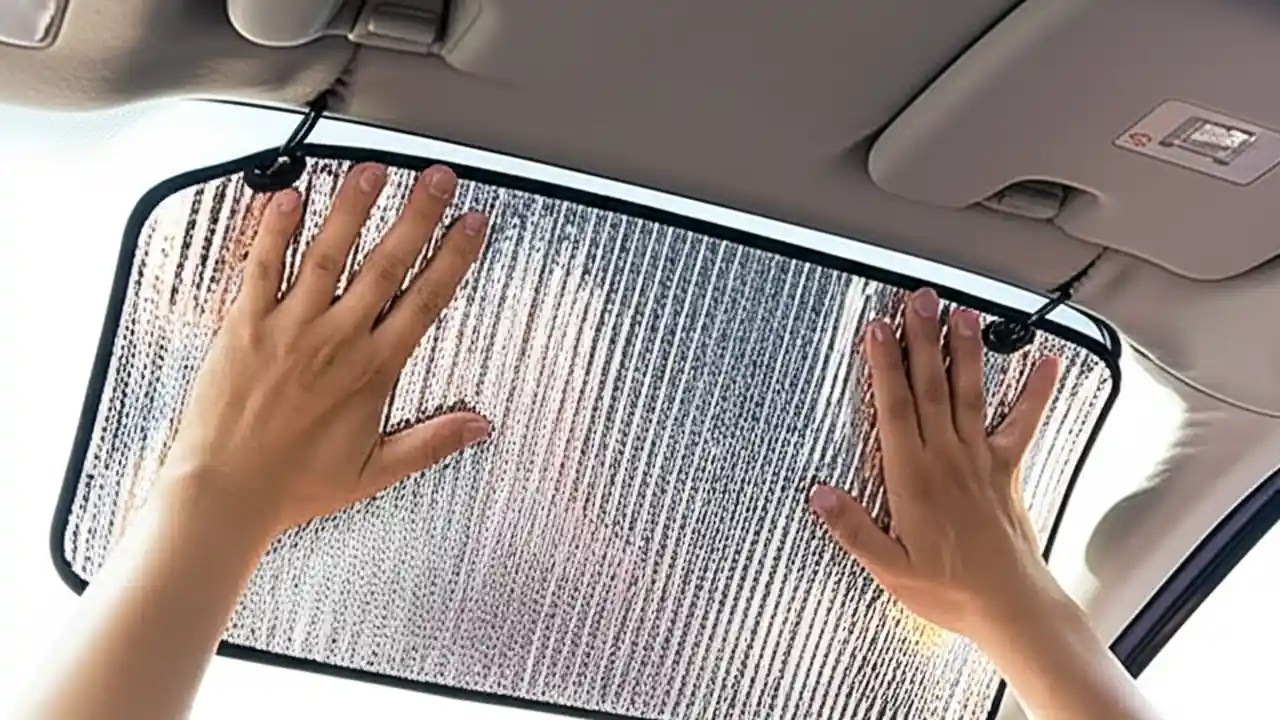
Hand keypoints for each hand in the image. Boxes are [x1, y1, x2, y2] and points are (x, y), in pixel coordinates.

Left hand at [156, 162, 491, 537]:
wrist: (224, 493)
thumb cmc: (295, 484)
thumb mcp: (376, 470)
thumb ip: (432, 442)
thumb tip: (480, 426)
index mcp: (373, 370)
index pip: (425, 299)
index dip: (453, 257)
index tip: (472, 224)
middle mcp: (336, 340)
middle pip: (386, 264)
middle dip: (417, 215)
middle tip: (437, 178)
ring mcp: (289, 327)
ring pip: (328, 254)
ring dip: (353, 208)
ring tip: (373, 170)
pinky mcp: (244, 325)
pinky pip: (262, 266)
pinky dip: (274, 230)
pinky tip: (289, 196)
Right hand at [808, 287, 1064, 642]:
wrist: (1012, 607)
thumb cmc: (950, 589)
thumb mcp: (889, 567)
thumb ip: (853, 528)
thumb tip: (819, 493)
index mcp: (914, 478)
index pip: (895, 409)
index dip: (885, 367)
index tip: (878, 330)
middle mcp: (949, 459)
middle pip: (931, 388)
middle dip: (922, 340)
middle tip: (919, 300)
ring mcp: (981, 460)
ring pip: (970, 394)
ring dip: (965, 352)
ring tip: (963, 314)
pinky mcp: (1007, 470)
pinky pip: (1023, 424)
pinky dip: (1035, 392)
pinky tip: (1046, 364)